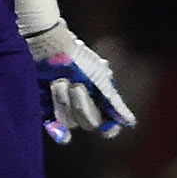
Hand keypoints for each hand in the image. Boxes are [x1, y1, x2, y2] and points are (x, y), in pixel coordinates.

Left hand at [23, 21, 134, 142]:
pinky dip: (56, 130)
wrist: (49, 46)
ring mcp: (64, 108)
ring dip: (63, 101)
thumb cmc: (78, 58)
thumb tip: (130, 123)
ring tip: (59, 81)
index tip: (106, 129)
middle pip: (88, 124)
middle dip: (82, 105)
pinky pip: (53, 127)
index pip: (108, 124)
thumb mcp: (100, 78)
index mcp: (100, 99)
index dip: (109, 129)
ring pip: (69, 123)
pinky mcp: (46, 108)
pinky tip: (56, 130)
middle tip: (76, 85)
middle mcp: (84, 106)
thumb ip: (113, 102)